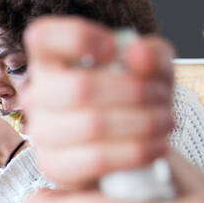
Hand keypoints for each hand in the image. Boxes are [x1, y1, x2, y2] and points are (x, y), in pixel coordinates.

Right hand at [20, 17, 175, 189]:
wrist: (130, 150)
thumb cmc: (134, 100)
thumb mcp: (152, 69)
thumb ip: (152, 53)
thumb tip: (136, 52)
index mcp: (51, 59)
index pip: (42, 37)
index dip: (79, 38)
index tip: (114, 49)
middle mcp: (38, 94)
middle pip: (80, 87)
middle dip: (135, 92)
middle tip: (163, 98)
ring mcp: (42, 132)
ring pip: (92, 125)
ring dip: (142, 123)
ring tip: (165, 122)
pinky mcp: (54, 165)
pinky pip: (96, 159)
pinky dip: (135, 151)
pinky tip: (156, 146)